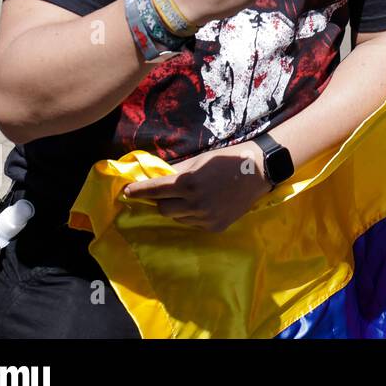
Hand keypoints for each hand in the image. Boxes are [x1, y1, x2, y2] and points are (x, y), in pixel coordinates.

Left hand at [122, 141, 270, 232]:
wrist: (260, 170)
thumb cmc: (228, 159)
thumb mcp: (199, 160)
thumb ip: (176, 170)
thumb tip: (156, 177)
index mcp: (188, 183)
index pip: (155, 190)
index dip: (138, 191)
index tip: (126, 192)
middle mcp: (195, 203)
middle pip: (163, 208)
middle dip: (161, 200)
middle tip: (168, 192)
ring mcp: (206, 217)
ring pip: (178, 218)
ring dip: (178, 208)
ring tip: (192, 197)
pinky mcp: (216, 227)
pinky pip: (194, 224)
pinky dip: (193, 215)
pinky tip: (205, 204)